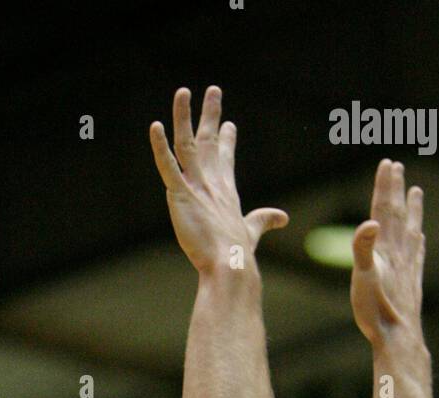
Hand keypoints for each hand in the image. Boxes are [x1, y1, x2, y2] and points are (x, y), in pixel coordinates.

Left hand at [150, 86, 287, 276]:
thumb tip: (283, 217)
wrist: (231, 266)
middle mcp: (213, 183)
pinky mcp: (181, 195)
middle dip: (211, 114)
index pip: (226, 159)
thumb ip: (264, 220)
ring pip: (188, 143)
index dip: (227, 140)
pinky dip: (160, 146)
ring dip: (185, 116)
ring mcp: (197, 186)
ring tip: (183, 92)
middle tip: (213, 89)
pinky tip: (155, 126)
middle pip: (210, 141)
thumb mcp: (252, 232)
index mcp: (227, 192)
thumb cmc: (239, 255)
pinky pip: (168, 166)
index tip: (229, 123)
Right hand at [351, 159, 424, 349]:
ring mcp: (408, 267)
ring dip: (413, 210)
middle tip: (398, 167)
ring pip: (411, 230)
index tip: (387, 163)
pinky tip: (421, 238)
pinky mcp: (412, 282)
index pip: (383, 210)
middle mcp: (399, 253)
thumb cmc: (375, 311)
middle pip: (398, 214)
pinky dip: (418, 240)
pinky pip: (417, 254)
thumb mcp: (362, 278)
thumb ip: (363, 248)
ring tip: (417, 192)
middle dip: (396, 190)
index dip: (384, 187)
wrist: (398, 337)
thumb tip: (369, 223)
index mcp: (385, 249)